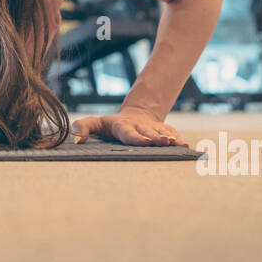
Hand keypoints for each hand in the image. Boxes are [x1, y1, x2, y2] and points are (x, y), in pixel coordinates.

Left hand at [70, 109, 188, 146]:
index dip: (137, 138)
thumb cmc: (112, 125)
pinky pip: (173, 134)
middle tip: (165, 142)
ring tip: (179, 144)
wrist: (137, 115)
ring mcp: (153, 128)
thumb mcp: (97, 124)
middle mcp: (140, 127)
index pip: (129, 134)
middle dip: (157, 138)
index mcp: (124, 127)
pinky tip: (186, 147)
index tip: (144, 142)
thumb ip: (84, 127)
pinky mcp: (164, 130)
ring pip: (163, 133)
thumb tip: (75, 136)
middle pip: (149, 133)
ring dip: (171, 139)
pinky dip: (179, 140)